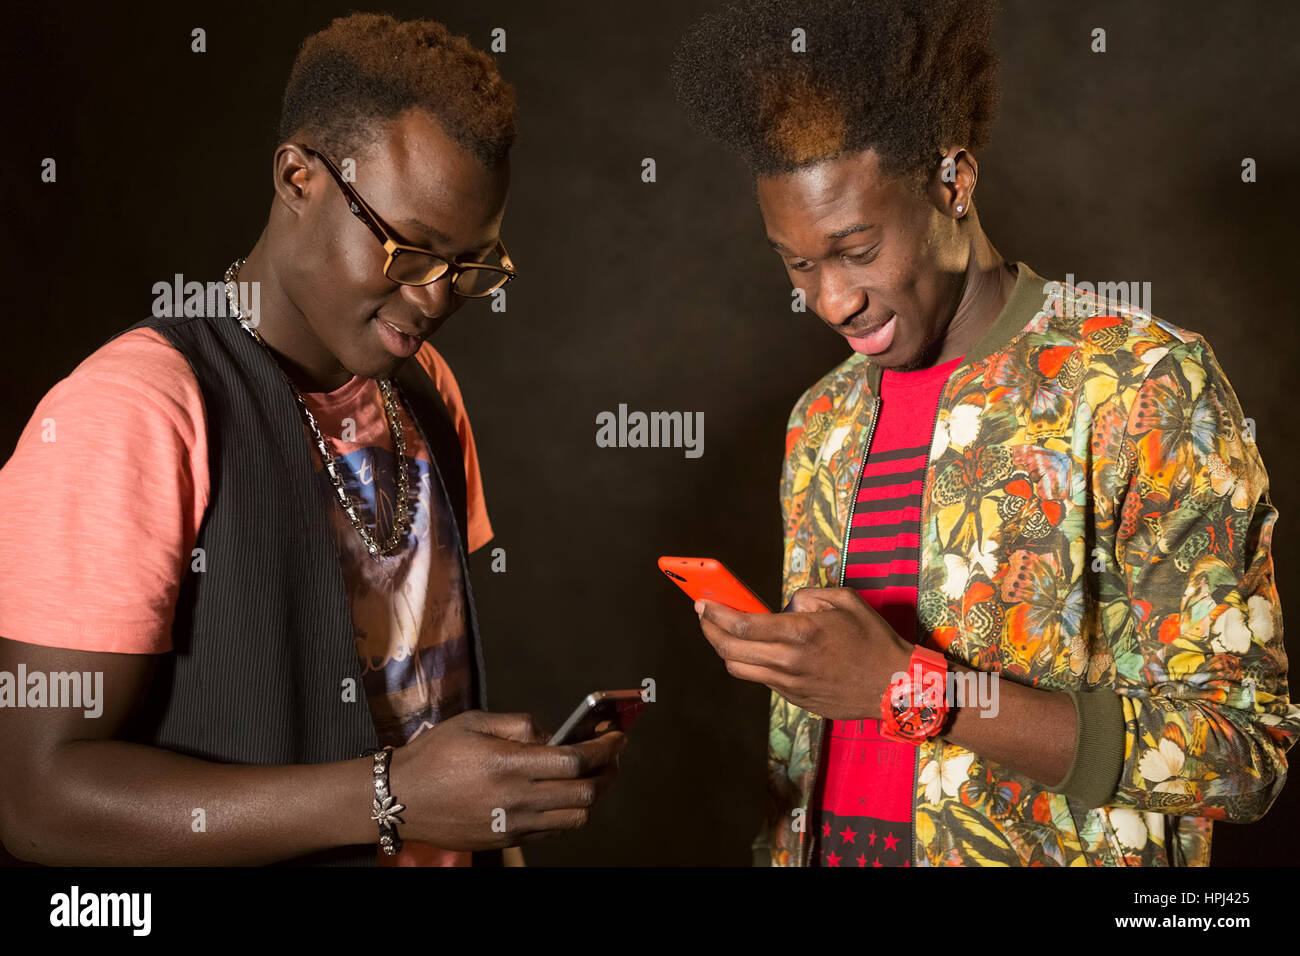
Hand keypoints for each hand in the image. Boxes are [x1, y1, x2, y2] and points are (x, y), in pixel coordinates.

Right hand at [388, 709, 625, 850]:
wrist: (400, 798)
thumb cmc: (435, 754)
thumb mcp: (475, 721)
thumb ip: (519, 724)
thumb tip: (552, 733)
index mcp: (509, 764)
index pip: (576, 760)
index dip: (605, 746)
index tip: (617, 734)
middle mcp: (516, 798)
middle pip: (586, 792)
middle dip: (609, 770)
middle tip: (613, 753)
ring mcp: (513, 824)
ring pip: (576, 817)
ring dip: (594, 794)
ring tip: (595, 774)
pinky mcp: (507, 839)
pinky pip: (553, 829)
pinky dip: (570, 810)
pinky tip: (565, 792)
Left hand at [695, 586, 910, 719]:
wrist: (896, 686)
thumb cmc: (873, 640)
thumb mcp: (845, 601)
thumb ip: (809, 596)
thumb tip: (786, 604)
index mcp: (801, 632)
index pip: (742, 625)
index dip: (715, 613)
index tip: (702, 602)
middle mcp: (790, 661)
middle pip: (730, 651)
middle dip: (709, 630)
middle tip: (704, 616)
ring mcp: (791, 685)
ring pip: (740, 669)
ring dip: (725, 650)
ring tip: (723, 633)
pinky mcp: (796, 700)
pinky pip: (762, 680)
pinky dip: (750, 664)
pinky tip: (754, 650)